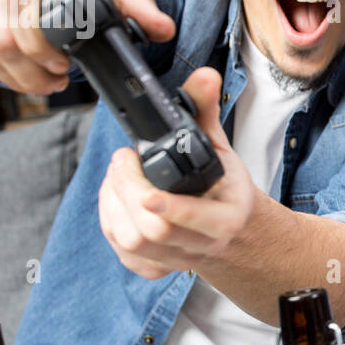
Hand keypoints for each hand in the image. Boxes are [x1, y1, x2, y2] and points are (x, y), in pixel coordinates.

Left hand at [98, 68, 256, 279]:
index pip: (191, 219)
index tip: (145, 188)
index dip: (164, 206)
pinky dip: (110, 224)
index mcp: (226, 218)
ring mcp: (177, 260)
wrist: (234, 233)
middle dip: (126, 191)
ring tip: (117, 177)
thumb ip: (205, 112)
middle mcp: (203, 245)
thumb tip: (204, 75)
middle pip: (150, 231)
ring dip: (112, 205)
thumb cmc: (224, 187)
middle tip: (123, 161)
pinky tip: (116, 202)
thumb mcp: (220, 147)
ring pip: (130, 243)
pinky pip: (122, 254)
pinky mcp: (156, 268)